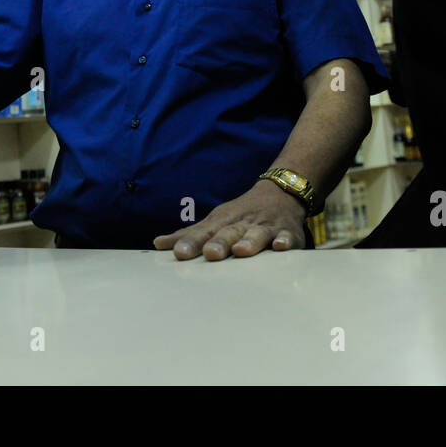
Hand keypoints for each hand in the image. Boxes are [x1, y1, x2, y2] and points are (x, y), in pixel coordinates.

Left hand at [153, 181, 306, 260]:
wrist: (280, 193)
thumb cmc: (241, 215)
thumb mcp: (215, 221)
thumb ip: (189, 235)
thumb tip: (157, 244)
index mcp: (223, 222)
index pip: (204, 233)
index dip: (191, 243)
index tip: (179, 254)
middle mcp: (242, 224)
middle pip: (229, 233)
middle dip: (219, 243)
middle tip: (210, 254)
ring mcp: (265, 228)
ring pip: (257, 234)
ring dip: (250, 242)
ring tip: (241, 250)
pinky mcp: (288, 233)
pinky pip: (288, 237)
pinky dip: (285, 241)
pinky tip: (280, 247)